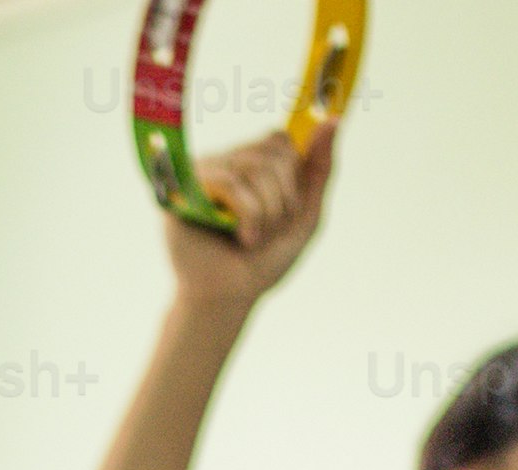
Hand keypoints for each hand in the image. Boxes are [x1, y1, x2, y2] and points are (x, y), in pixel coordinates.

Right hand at [163, 128, 331, 303]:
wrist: (227, 300)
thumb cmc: (262, 263)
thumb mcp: (304, 216)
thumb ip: (319, 170)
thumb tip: (333, 120)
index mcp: (248, 165)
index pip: (279, 141)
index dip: (292, 176)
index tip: (286, 211)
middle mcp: (223, 163)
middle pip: (273, 152)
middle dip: (284, 199)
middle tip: (270, 232)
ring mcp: (202, 174)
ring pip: (255, 167)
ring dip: (268, 212)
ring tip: (253, 240)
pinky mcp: (183, 190)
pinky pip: (231, 182)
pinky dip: (249, 215)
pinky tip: (241, 238)